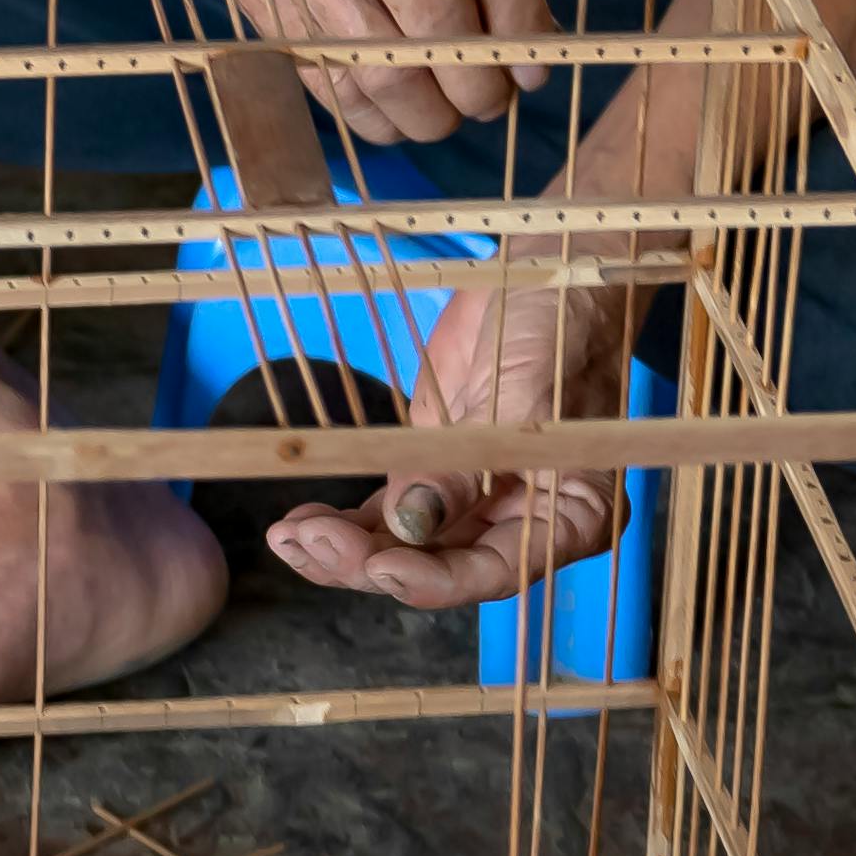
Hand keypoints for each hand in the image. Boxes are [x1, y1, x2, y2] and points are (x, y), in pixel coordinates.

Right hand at [164, 0, 544, 150]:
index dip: (521, 12)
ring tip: (457, 107)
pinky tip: (405, 109)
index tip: (537, 58)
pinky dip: (383, 121)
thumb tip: (525, 19)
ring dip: (439, 112)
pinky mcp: (271, 17)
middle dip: (483, 78)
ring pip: (390, 72)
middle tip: (499, 95)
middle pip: (438, 18)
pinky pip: (337, 93)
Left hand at [267, 251, 646, 602]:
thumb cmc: (557, 330)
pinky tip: (300, 520)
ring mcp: (470, 497)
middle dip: (371, 561)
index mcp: (567, 517)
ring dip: (345, 548)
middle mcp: (518, 520)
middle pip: (439, 565)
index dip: (434, 580)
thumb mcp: (516, 396)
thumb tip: (410, 525)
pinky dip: (345, 520)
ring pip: (404, 545)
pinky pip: (386, 510)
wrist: (540, 275)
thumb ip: (465, 466)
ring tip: (288, 537)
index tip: (380, 568)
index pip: (496, 571)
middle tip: (312, 541)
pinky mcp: (430, 468)